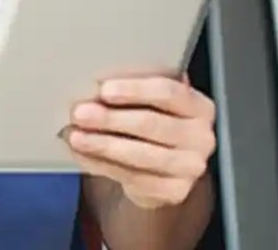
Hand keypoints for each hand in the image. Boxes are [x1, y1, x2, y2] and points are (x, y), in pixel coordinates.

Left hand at [66, 74, 215, 209]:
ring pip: (140, 154)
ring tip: (77, 136)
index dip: (134, 90)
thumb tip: (97, 85)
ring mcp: (189, 167)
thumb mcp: (153, 102)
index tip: (105, 90)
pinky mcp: (173, 191)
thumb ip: (136, 91)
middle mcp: (200, 137)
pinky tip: (84, 154)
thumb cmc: (155, 124)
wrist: (164, 168)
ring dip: (102, 144)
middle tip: (81, 113)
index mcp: (199, 107)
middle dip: (111, 118)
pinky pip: (131, 177)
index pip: (169, 93)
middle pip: (151, 124)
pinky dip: (101, 164)